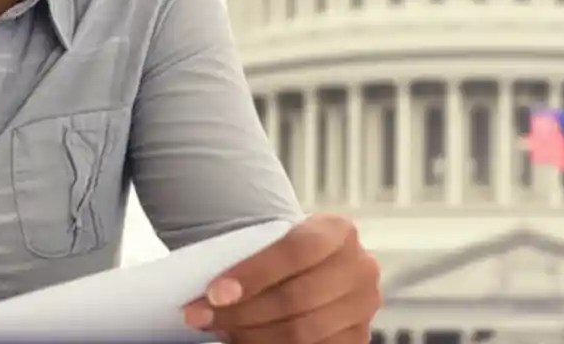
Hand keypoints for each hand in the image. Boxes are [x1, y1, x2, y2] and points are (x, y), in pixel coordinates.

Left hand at [182, 213, 380, 342]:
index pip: (295, 251)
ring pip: (301, 332)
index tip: (213, 292)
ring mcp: (363, 307)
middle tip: (200, 316)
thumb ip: (253, 255)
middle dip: (241, 311)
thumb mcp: (274, 241)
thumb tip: (213, 292)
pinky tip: (243, 340)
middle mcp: (359, 268)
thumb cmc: (284, 254)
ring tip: (218, 328)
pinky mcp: (357, 338)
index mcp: (338, 231)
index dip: (254, 274)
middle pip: (296, 297)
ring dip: (250, 334)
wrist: (311, 270)